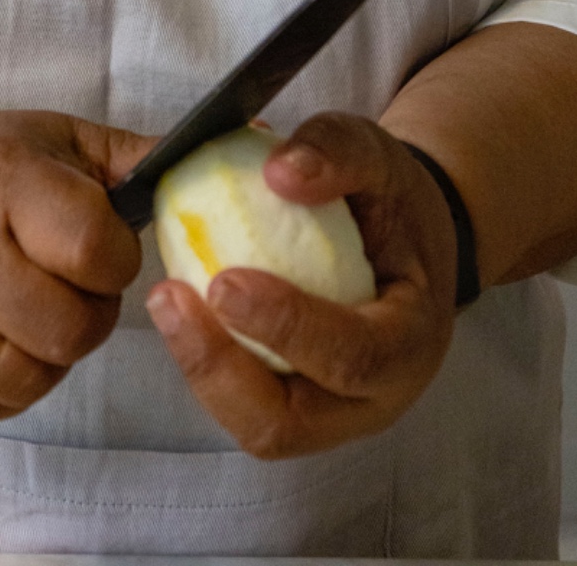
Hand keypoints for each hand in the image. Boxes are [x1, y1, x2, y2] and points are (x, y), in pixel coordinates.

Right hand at [0, 110, 151, 426]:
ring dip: (52, 357)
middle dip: (90, 314)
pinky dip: (8, 389)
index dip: (117, 259)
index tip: (105, 247)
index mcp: (0, 180)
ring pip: (26, 381)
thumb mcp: (54, 138)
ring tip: (40, 312)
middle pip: (65, 328)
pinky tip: (3, 339)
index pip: (91, 248)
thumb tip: (213, 167)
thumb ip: (132, 160)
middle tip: (74, 286)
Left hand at [145, 113, 457, 458]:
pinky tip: (179, 304)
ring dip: (202, 369)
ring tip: (165, 300)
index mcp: (411, 341)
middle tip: (170, 301)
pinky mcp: (292, 402)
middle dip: (220, 369)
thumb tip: (280, 171)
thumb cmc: (394, 204)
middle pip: (289, 424)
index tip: (225, 283)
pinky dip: (206, 360)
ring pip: (256, 425)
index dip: (288, 328)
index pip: (354, 357)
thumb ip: (340, 152)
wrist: (406, 239)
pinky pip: (243, 400)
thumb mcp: (381, 157)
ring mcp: (330, 412)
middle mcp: (373, 397)